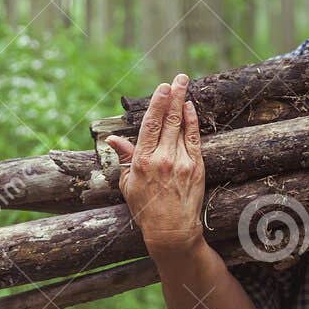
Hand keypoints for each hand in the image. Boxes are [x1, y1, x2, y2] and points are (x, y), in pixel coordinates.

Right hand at [105, 73, 206, 254]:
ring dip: (183, 103)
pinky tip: (191, 108)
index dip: (156, 104)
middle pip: (167, 120)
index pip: (149, 125)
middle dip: (173, 96)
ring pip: (181, 126)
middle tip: (178, 78)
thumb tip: (112, 140)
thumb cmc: (146, 209)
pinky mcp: (196, 168)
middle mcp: (161, 159)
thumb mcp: (128, 184)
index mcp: (141, 162)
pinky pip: (194, 139)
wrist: (171, 231)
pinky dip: (192, 122)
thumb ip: (123, 158)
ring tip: (185, 85)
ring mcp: (181, 162)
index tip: (161, 88)